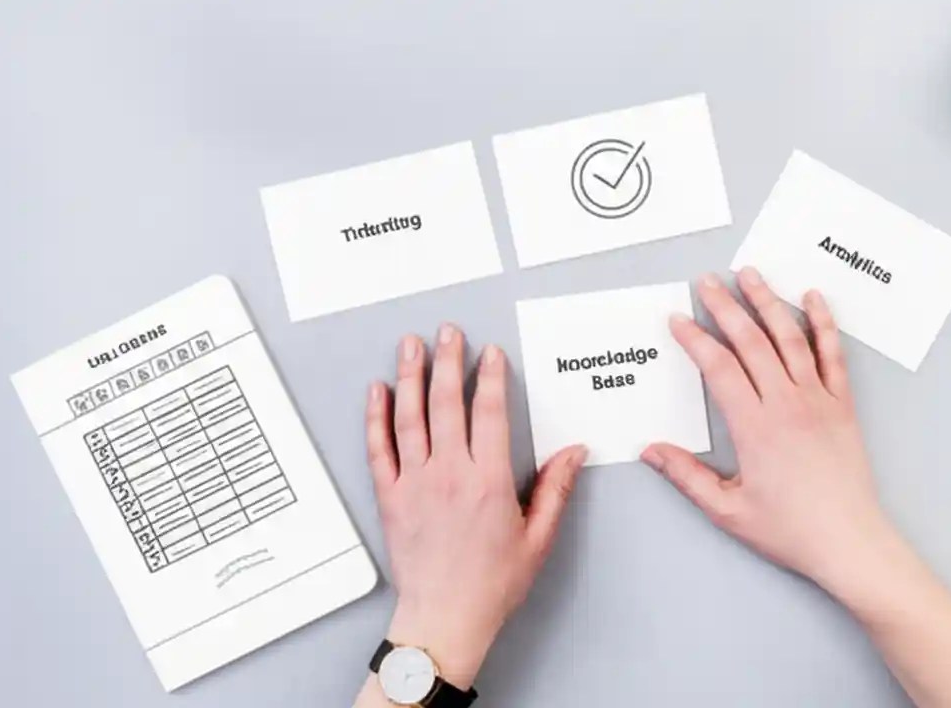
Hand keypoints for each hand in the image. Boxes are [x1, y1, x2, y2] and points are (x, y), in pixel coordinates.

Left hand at [364, 325, 586, 689]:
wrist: (444, 619)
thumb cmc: (492, 585)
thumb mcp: (538, 539)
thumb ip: (555, 490)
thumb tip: (574, 452)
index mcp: (488, 481)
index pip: (489, 413)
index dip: (490, 377)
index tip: (491, 353)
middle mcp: (449, 474)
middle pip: (446, 403)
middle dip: (448, 361)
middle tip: (448, 332)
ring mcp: (415, 483)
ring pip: (410, 417)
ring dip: (410, 376)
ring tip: (411, 345)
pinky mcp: (390, 497)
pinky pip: (379, 448)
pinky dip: (376, 417)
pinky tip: (378, 392)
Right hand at [641, 268, 892, 600]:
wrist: (850, 542)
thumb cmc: (791, 530)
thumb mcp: (728, 509)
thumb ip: (686, 476)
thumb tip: (651, 451)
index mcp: (755, 427)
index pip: (718, 368)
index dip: (695, 339)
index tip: (677, 321)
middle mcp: (787, 404)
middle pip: (751, 342)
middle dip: (725, 307)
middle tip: (706, 282)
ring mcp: (817, 400)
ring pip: (789, 338)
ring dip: (767, 303)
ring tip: (750, 274)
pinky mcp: (842, 405)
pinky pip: (832, 354)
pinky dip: (822, 323)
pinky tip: (812, 300)